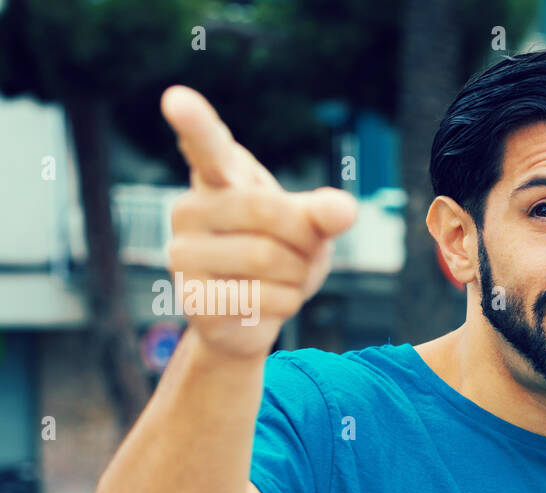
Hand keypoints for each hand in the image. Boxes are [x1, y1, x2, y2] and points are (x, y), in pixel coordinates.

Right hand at [160, 85, 357, 360]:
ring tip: (285, 278)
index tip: (177, 99)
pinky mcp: (193, 300)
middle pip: (268, 211)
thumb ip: (324, 212)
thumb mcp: (309, 228)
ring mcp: (183, 255)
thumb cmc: (281, 255)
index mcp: (218, 179)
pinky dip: (287, 303)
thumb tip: (344, 209)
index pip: (207, 146)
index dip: (194, 123)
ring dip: (298, 275)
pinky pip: (265, 297)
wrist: (252, 317)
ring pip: (269, 258)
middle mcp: (190, 210)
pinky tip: (270, 302)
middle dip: (305, 237)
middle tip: (305, 250)